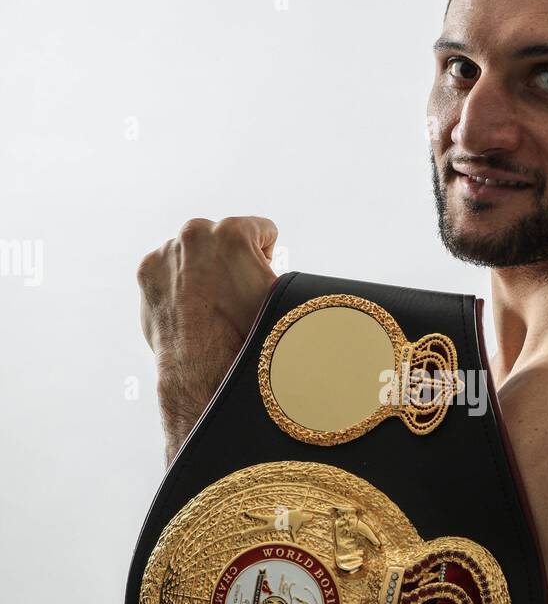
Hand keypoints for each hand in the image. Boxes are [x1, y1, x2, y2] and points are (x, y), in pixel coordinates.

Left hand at [136, 215, 278, 461]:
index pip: (263, 229)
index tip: (262, 283)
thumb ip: (296, 277)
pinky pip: (171, 269)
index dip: (269, 259)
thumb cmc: (251, 338)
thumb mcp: (285, 302)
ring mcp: (167, 251)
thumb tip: (344, 300)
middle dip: (233, 261)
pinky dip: (180, 285)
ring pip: (195, 253)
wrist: (206, 374)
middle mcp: (194, 232)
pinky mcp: (147, 273)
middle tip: (238, 297)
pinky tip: (192, 310)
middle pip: (225, 237)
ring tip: (214, 307)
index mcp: (233, 230)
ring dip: (205, 271)